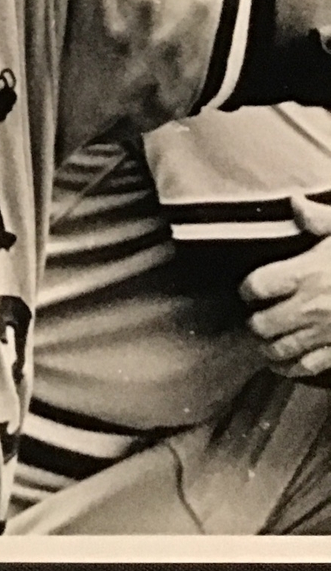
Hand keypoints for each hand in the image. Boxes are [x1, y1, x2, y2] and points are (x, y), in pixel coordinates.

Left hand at [241, 195, 330, 378]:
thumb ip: (320, 219)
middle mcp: (309, 308)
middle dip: (254, 322)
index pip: (257, 286)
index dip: (247, 288)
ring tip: (264, 342)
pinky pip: (306, 367)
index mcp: (306, 274)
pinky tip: (283, 365)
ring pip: (279, 349)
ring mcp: (324, 334)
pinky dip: (290, 368)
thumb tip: (295, 202)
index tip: (249, 289)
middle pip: (261, 323)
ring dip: (267, 347)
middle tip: (255, 318)